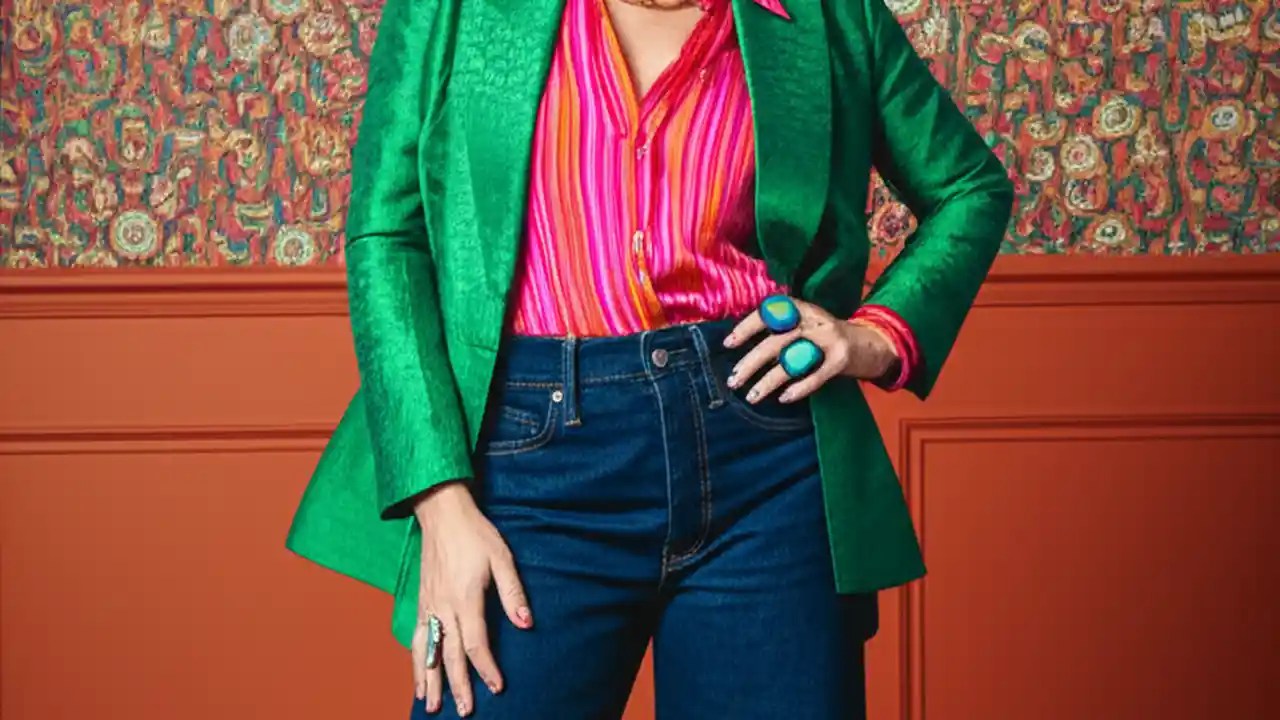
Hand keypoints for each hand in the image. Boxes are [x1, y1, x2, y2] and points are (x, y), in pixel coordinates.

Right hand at [411, 482, 532, 715]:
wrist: (442, 513)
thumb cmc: (475, 534)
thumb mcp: (502, 558)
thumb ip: (513, 593)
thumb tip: (526, 624)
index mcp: (465, 597)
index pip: (475, 643)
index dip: (486, 668)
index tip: (497, 687)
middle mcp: (443, 606)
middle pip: (449, 654)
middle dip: (456, 685)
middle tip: (463, 711)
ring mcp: (429, 604)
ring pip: (426, 650)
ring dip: (429, 679)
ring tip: (430, 705)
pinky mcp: (422, 600)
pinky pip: (416, 636)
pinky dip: (415, 660)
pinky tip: (418, 676)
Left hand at [723, 297, 898, 403]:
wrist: (874, 343)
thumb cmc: (828, 338)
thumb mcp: (807, 325)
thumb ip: (782, 331)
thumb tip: (745, 347)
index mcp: (802, 309)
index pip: (769, 313)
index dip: (747, 327)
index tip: (728, 344)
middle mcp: (814, 320)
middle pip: (775, 341)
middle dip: (751, 362)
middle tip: (733, 379)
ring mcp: (829, 339)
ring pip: (792, 361)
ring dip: (768, 381)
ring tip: (752, 396)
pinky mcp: (842, 359)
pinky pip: (816, 376)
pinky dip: (799, 388)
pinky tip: (784, 398)